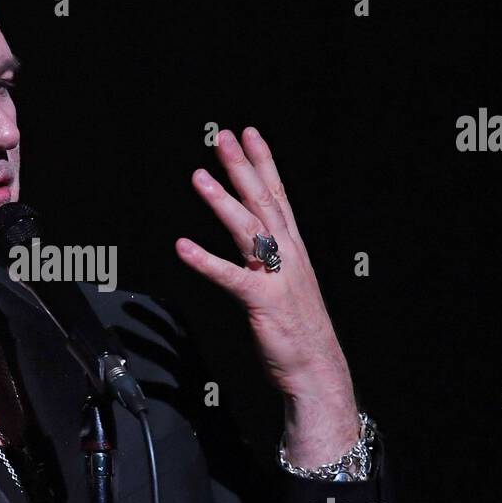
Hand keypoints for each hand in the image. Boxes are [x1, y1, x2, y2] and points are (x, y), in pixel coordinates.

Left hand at [175, 127, 358, 462]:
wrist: (318, 369)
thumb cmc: (299, 331)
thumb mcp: (287, 284)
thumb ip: (270, 258)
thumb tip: (253, 241)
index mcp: (293, 249)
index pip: (277, 195)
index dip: (263, 162)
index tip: (249, 133)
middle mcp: (288, 255)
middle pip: (262, 201)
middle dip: (241, 166)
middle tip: (222, 137)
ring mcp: (277, 276)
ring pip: (247, 229)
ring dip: (222, 201)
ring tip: (200, 176)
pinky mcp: (263, 301)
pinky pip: (229, 277)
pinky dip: (205, 260)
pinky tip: (183, 246)